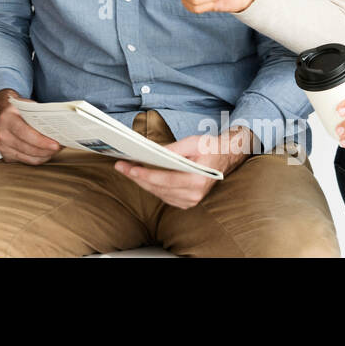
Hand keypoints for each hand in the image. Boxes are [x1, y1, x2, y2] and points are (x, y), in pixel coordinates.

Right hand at [0, 89, 59, 164]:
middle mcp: (2, 134)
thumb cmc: (20, 111)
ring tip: (55, 150)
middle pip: (27, 148)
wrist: (4, 115)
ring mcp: (3, 147)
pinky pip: (27, 162)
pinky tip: (46, 153)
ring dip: (44, 155)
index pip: (25, 133)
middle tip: (59, 148)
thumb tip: (60, 128)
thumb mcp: (28, 107)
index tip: (56, 145)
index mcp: (7, 118)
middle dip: (46, 150)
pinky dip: (38, 159)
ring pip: (29, 158)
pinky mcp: (6, 156)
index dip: (41, 141)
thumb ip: (40, 116)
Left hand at [113, 128, 254, 208]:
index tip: (130, 168)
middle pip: (158, 188)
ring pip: (158, 193)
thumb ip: (174, 149)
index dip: (146, 175)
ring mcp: (190, 201)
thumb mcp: (192, 142)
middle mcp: (194, 194)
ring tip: (127, 169)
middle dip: (137, 177)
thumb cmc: (208, 148)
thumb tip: (153, 153)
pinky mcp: (186, 202)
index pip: (165, 180)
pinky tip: (141, 177)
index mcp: (197, 180)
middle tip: (121, 166)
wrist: (223, 158)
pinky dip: (151, 186)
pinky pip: (163, 196)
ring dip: (142, 182)